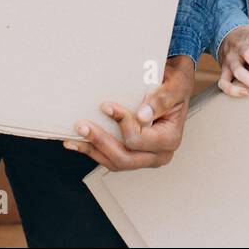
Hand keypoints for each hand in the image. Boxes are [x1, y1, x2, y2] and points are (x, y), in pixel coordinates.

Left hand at [64, 55, 193, 170]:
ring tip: (73, 138)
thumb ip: (161, 100)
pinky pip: (111, 158)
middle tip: (82, 126)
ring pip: (115, 163)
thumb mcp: (174, 87)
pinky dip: (94, 151)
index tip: (107, 106)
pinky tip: (78, 143)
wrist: (173, 87)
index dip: (121, 123)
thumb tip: (143, 116)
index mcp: (170, 139)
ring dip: (92, 150)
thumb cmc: (175, 86)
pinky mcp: (134, 154)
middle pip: (124, 158)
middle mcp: (159, 154)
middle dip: (100, 142)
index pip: (138, 139)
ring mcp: (145, 157)